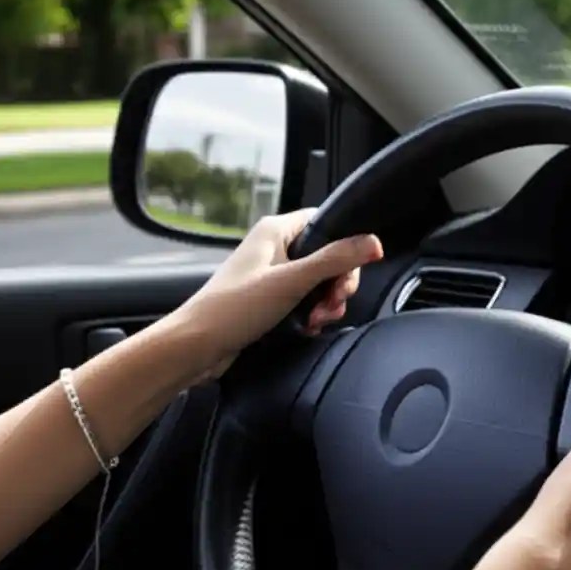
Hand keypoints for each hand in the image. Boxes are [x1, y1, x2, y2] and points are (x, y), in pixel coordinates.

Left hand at [170, 208, 383, 380]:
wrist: (197, 347)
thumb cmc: (234, 308)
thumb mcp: (292, 281)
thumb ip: (335, 260)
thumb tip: (374, 243)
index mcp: (276, 231)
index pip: (325, 222)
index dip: (346, 245)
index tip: (354, 270)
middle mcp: (274, 248)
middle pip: (327, 256)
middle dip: (337, 283)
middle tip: (333, 303)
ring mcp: (271, 275)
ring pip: (318, 282)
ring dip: (326, 303)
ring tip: (316, 320)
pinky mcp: (269, 300)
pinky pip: (304, 301)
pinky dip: (312, 314)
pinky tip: (307, 328)